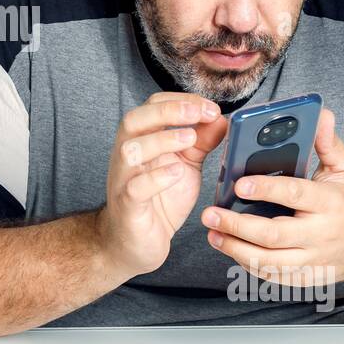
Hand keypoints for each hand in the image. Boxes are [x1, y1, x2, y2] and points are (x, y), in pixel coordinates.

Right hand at [98, 92, 228, 277]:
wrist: (135, 243)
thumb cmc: (158, 201)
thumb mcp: (185, 166)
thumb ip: (201, 143)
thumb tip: (220, 120)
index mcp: (142, 140)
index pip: (152, 105)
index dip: (181, 101)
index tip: (210, 108)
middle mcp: (127, 155)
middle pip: (135, 120)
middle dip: (168, 111)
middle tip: (199, 113)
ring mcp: (124, 179)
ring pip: (131, 150)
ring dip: (162, 139)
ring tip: (190, 140)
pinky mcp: (127, 205)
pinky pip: (135, 187)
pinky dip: (156, 177)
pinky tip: (176, 173)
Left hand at [200, 107, 343, 287]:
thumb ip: (327, 142)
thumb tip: (319, 114)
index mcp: (331, 203)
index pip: (295, 195)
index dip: (266, 189)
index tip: (239, 184)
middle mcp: (322, 234)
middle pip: (274, 235)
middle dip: (237, 225)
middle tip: (210, 214)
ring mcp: (313, 260)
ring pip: (269, 261)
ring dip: (235, 249)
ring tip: (213, 233)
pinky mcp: (306, 277)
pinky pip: (273, 276)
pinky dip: (249, 264)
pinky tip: (230, 249)